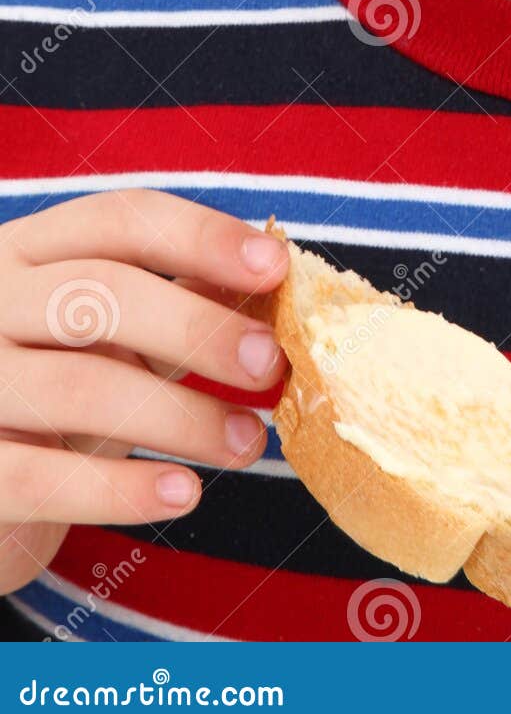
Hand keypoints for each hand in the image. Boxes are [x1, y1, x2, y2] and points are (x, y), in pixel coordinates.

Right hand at [0, 189, 289, 593]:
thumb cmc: (59, 384)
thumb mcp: (112, 330)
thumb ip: (180, 296)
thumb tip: (274, 281)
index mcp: (31, 250)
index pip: (120, 219)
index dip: (203, 237)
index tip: (276, 266)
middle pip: (101, 294)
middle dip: (199, 327)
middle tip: (271, 365)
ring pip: (82, 387)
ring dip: (183, 417)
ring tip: (248, 443)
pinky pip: (43, 478)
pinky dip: (123, 490)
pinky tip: (185, 493)